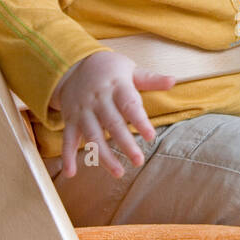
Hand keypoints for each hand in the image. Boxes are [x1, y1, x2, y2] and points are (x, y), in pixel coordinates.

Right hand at [48, 51, 170, 178]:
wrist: (73, 66)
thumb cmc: (109, 70)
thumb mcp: (130, 69)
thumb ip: (150, 79)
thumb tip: (173, 80)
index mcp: (116, 86)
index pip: (129, 105)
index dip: (140, 121)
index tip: (151, 137)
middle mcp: (98, 100)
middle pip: (112, 124)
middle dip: (125, 144)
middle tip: (139, 161)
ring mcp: (82, 111)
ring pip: (92, 135)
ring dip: (103, 155)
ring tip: (118, 173)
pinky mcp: (70, 120)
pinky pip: (67, 139)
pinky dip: (67, 156)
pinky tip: (71, 173)